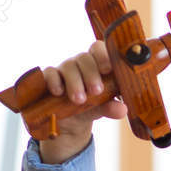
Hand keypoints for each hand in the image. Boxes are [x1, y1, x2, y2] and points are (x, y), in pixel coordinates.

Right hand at [36, 39, 129, 163]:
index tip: (108, 69)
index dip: (103, 55)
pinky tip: (59, 93)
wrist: (71, 122)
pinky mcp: (48, 78)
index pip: (99, 49)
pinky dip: (54, 81)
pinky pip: (50, 74)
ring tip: (80, 100)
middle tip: (96, 91)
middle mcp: (80, 63)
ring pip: (69, 66)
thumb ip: (111, 106)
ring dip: (75, 82)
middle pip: (84, 58)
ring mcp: (63, 69)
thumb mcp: (103, 108)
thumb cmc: (92, 106)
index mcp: (97, 64)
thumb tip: (122, 109)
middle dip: (91, 74)